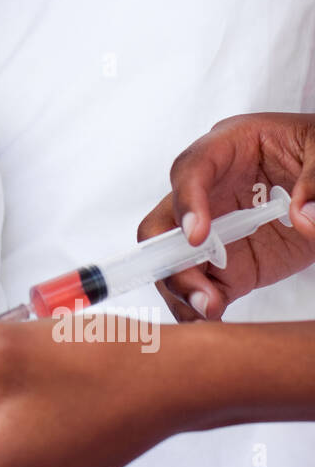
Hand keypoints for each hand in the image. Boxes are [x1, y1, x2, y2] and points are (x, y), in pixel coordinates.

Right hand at [137, 113, 314, 320]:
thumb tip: (304, 216)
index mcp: (228, 148)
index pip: (192, 169)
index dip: (187, 201)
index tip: (197, 235)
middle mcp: (210, 191)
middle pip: (165, 222)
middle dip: (171, 256)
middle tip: (196, 285)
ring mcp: (216, 230)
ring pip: (173, 260)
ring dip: (183, 287)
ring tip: (208, 309)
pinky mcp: (231, 264)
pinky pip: (203, 286)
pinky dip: (199, 306)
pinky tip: (210, 318)